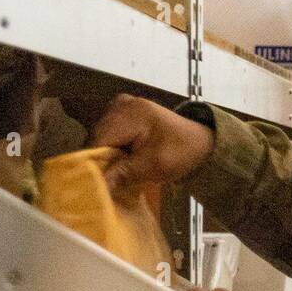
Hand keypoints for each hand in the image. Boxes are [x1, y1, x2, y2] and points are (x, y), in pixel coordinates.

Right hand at [91, 93, 214, 191]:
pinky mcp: (121, 112)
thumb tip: (99, 185)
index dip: (93, 163)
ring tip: (115, 173)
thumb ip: (125, 173)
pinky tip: (120, 160)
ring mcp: (119, 106)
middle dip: (99, 160)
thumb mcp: (154, 166)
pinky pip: (107, 133)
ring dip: (105, 156)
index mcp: (130, 113)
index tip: (93, 185)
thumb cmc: (181, 152)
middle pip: (96, 137)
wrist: (198, 141)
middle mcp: (120, 104)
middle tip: (105, 183)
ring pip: (99, 136)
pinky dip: (111, 149)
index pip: (98, 139)